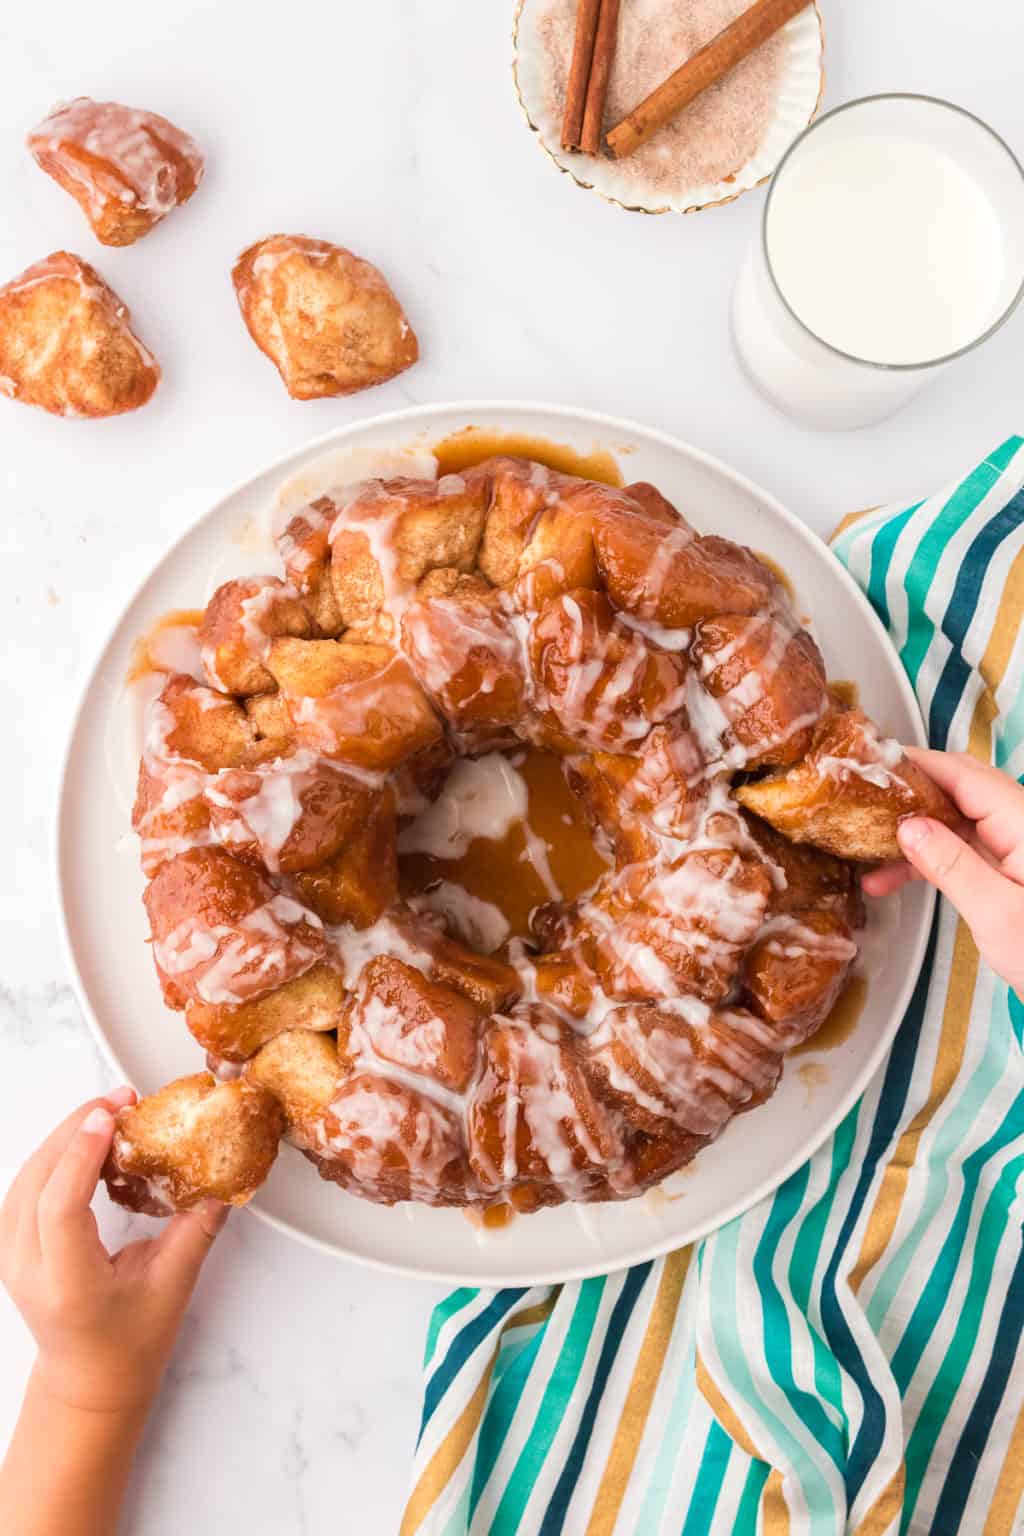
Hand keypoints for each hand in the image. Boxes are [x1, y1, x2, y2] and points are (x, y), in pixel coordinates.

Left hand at [0, 1090, 228, 1414]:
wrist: (89, 1384)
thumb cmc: (130, 1346)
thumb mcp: (173, 1286)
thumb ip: (197, 1228)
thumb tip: (224, 1179)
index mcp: (69, 1284)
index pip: (60, 1207)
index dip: (82, 1154)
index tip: (110, 1117)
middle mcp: (28, 1271)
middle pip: (35, 1182)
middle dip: (74, 1131)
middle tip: (117, 1101)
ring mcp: (12, 1259)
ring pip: (23, 1180)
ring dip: (61, 1139)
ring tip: (103, 1114)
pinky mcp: (11, 1247)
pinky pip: (22, 1188)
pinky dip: (51, 1157)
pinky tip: (80, 1143)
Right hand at [862, 748, 1023, 995]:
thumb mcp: (997, 913)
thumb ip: (952, 865)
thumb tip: (907, 826)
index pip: (965, 774)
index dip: (918, 764)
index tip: (869, 765)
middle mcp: (1021, 824)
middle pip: (959, 789)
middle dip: (909, 793)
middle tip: (858, 800)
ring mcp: (1015, 847)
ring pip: (955, 819)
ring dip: (911, 832)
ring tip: (862, 851)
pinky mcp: (1008, 870)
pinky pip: (961, 849)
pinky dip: (926, 859)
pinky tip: (886, 879)